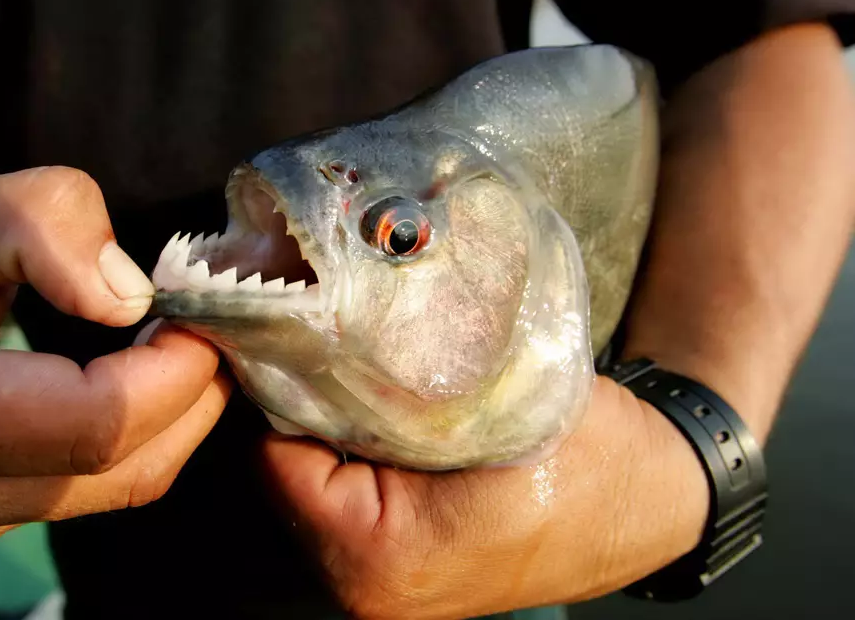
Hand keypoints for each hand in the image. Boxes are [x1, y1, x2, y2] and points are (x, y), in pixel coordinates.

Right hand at [0, 166, 229, 559]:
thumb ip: (42, 223)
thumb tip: (129, 297)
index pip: (82, 425)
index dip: (168, 374)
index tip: (200, 314)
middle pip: (109, 467)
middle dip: (183, 392)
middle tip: (203, 321)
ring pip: (112, 488)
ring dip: (169, 417)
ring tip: (175, 345)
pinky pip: (89, 494)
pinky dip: (134, 438)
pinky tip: (136, 383)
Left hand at [264, 378, 709, 619]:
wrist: (652, 497)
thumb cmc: (589, 453)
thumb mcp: (491, 399)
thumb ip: (393, 382)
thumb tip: (319, 336)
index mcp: (382, 555)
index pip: (277, 455)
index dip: (292, 386)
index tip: (314, 336)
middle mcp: (367, 591)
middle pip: (287, 476)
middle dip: (308, 412)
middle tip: (342, 351)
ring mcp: (381, 593)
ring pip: (311, 490)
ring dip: (331, 437)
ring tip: (372, 383)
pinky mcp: (398, 578)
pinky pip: (342, 505)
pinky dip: (354, 462)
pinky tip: (389, 423)